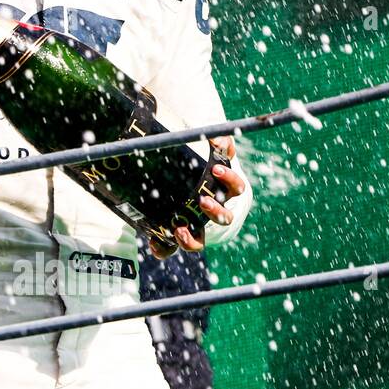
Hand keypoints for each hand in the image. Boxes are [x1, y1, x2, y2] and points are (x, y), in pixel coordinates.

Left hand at [149, 136, 245, 256]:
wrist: (167, 183)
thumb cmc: (191, 168)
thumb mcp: (201, 152)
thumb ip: (214, 144)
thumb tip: (219, 139)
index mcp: (222, 191)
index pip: (236, 188)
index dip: (229, 181)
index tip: (216, 169)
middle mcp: (211, 214)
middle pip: (224, 219)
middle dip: (216, 212)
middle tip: (203, 200)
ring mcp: (194, 228)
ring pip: (199, 242)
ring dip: (191, 239)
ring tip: (179, 228)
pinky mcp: (173, 237)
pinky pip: (170, 249)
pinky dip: (163, 248)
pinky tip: (153, 242)